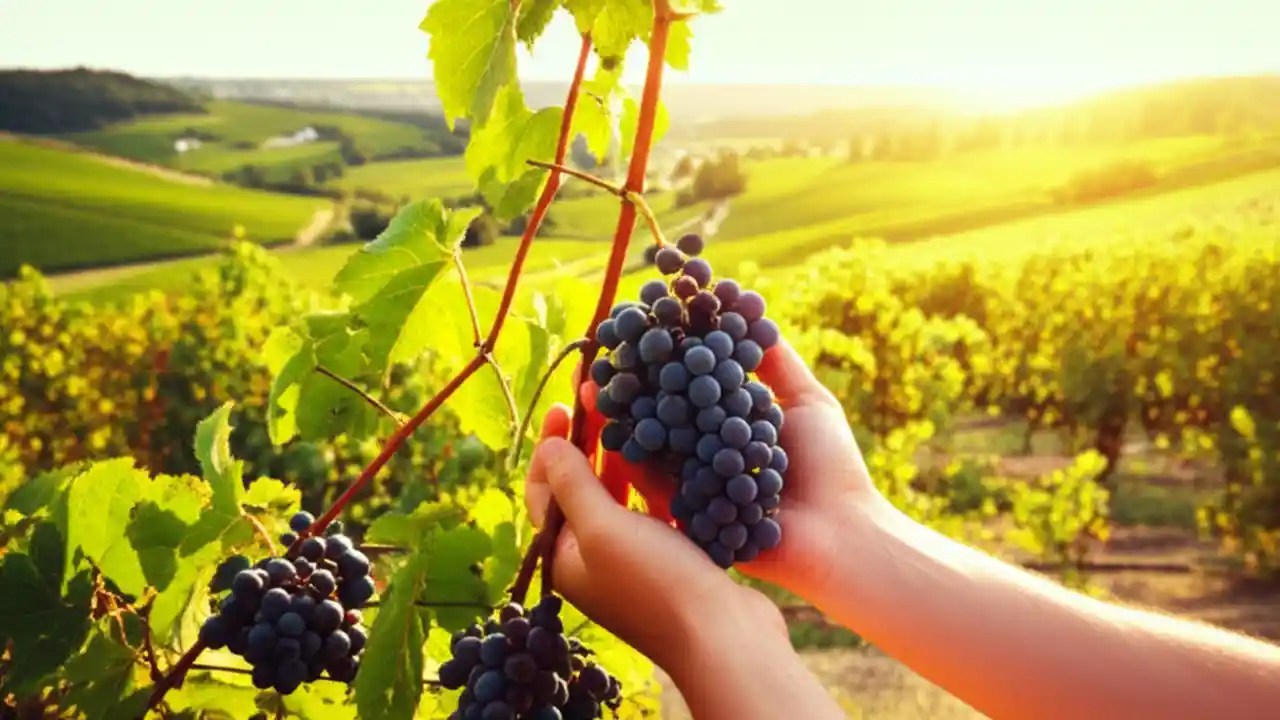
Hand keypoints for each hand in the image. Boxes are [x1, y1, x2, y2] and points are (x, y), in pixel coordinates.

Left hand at [525, 406, 786, 672]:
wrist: (723, 638)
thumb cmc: (656, 583)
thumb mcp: (602, 528)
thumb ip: (572, 485)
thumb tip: (547, 447)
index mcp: (565, 557)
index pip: (543, 492)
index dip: (549, 447)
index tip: (565, 407)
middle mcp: (594, 561)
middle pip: (581, 490)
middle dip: (588, 445)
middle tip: (603, 402)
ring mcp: (633, 562)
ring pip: (621, 498)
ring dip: (625, 460)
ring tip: (639, 420)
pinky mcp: (671, 561)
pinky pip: (654, 511)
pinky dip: (656, 482)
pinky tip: (671, 454)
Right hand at [566, 339, 884, 604]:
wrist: (842, 533)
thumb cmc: (831, 467)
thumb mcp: (806, 401)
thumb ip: (775, 361)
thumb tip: (746, 309)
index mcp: (729, 425)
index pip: (689, 385)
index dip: (664, 359)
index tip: (636, 330)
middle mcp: (706, 452)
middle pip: (659, 412)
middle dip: (627, 386)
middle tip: (596, 359)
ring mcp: (694, 484)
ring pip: (648, 445)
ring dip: (618, 418)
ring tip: (591, 390)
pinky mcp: (687, 515)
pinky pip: (653, 485)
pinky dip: (632, 458)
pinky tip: (612, 432)